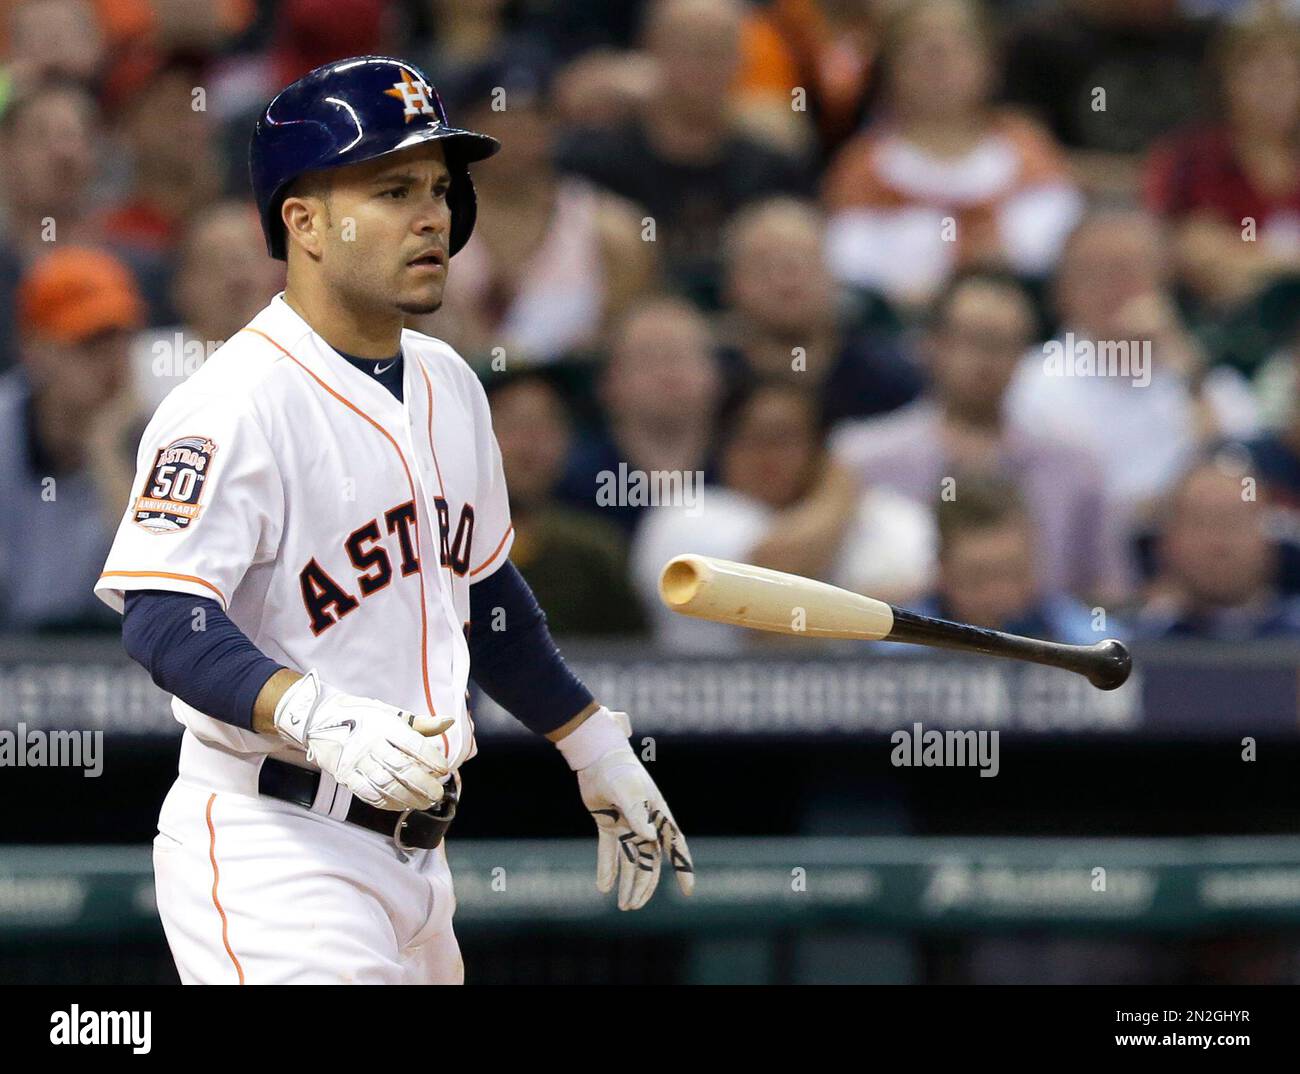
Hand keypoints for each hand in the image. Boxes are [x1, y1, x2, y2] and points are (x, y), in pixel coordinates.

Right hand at [273, 670, 453, 810]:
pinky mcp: (345, 775)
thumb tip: (449, 721)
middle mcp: (370, 743)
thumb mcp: (392, 714)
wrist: (320, 719)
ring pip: (385, 784)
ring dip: (407, 797)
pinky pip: (368, 793)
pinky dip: (387, 802)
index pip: (412, 743)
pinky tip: (401, 805)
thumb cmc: (364, 716)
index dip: (430, 758)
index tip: (444, 769)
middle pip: (400, 767)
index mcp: (385, 725)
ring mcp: (356, 761)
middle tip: (438, 793)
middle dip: (422, 784)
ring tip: (425, 803)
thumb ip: (421, 723)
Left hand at [560, 708, 693, 910]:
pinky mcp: (609, 824)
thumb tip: (648, 838)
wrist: (597, 756)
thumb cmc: (619, 770)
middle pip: (649, 862)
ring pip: (630, 861)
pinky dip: (607, 869)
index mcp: (658, 815)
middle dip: (643, 886)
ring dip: (627, 883)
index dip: (683, 867)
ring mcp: (627, 825)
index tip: (687, 891)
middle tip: (633, 906)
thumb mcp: (629, 791)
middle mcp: (645, 823)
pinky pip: (609, 851)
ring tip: (624, 906)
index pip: (675, 846)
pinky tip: (603, 888)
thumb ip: (637, 814)